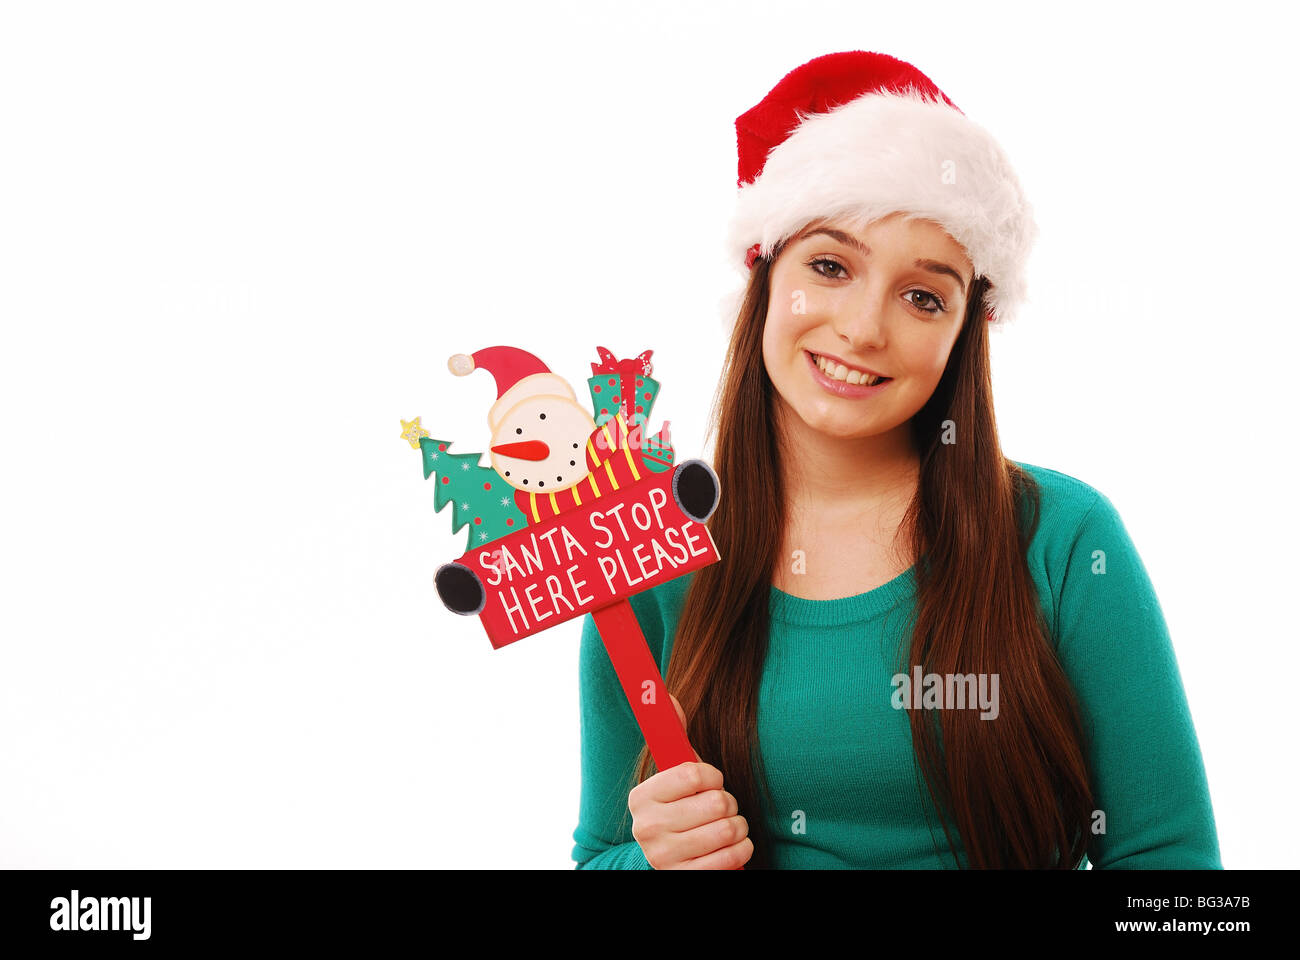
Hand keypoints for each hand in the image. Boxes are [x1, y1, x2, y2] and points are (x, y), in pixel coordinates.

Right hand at [627, 694, 753, 869]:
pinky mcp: (684, 878)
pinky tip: (732, 846)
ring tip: (727, 827)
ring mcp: (664, 857)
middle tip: (719, 807)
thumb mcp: (673, 775)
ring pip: (727, 830)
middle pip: (716, 803)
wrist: (668, 861)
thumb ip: (672, 735)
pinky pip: (732, 857)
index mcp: (641, 797)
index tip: (710, 780)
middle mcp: (646, 828)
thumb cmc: (679, 809)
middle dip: (728, 803)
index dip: (712, 775)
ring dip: (738, 827)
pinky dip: (741, 849)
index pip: (694, 773)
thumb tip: (665, 694)